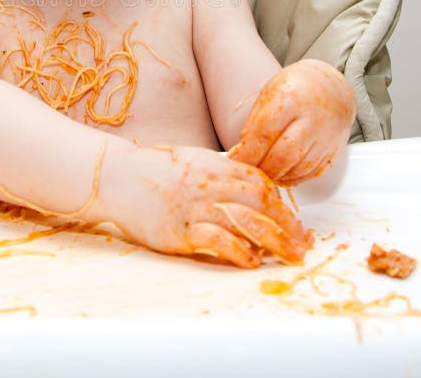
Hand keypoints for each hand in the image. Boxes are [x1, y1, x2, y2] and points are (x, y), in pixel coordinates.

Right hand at [111, 145, 312, 268]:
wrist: (116, 176)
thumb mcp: (192, 160)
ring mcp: (193, 207)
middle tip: (304, 244)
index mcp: (213, 164)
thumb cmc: (154, 168)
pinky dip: (238, 251)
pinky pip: (216, 241)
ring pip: (244, 223)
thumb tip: (251, 186)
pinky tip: (250, 260)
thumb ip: (220, 171)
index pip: (259, 183)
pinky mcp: (178, 230)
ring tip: (288, 256)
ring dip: (272, 241)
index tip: (297, 221)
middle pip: (259, 204)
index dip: (282, 203)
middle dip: (287, 226)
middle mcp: (208, 184)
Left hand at [228, 59, 355, 185]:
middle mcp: (311, 119)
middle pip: (283, 156)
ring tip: (264, 173)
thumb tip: (242, 151)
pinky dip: (294, 179)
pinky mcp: (334, 150)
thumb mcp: (269, 94)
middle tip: (250, 170)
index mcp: (289, 100)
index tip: (235, 162)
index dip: (248, 153)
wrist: (331, 87)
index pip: (264, 134)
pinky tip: (282, 175)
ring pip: (298, 168)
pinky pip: (312, 173)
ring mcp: (325, 136)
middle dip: (262, 168)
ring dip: (278, 176)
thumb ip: (255, 122)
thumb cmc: (294, 89)